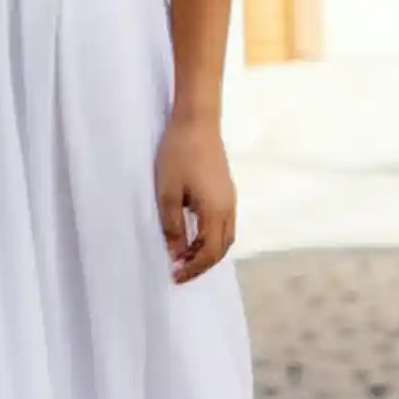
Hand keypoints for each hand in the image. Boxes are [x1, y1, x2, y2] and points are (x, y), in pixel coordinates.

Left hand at [155, 114, 236, 283]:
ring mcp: (230, 198)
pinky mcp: (226, 190)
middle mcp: (228, 208)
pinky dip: (212, 237)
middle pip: (221, 249)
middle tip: (179, 271)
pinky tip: (194, 234)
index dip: (193, 268)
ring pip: (225, 237)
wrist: (196, 122)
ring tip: (184, 255)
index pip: (208, 253)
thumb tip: (175, 254)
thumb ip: (172, 226)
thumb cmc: (178, 155)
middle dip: (201, 265)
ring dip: (207, 251)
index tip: (174, 276)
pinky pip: (224, 224)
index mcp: (215, 212)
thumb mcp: (167, 193)